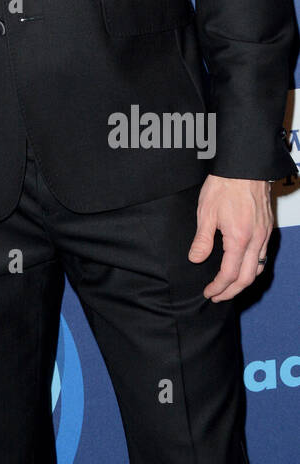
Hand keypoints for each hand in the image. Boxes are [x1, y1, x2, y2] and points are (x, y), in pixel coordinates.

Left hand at [188, 175, 272, 301]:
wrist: (244, 167)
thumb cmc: (224, 186)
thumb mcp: (206, 212)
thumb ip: (202, 240)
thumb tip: (196, 259)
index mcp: (239, 239)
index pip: (229, 274)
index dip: (218, 287)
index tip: (208, 292)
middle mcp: (255, 240)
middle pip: (247, 278)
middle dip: (232, 291)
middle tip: (217, 296)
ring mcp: (264, 235)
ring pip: (258, 268)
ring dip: (244, 282)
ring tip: (229, 287)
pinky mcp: (267, 228)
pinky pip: (262, 256)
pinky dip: (253, 268)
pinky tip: (242, 267)